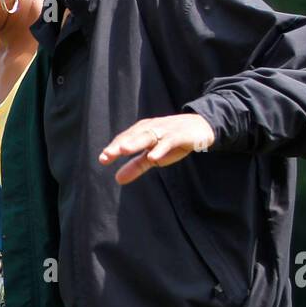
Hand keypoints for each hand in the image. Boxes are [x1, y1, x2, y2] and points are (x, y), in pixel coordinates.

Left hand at [98, 113, 215, 185]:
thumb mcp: (153, 155)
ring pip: (149, 135)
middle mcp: (153, 128)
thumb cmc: (174, 142)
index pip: (126, 139)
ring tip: (123, 150)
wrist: (202, 128)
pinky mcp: (181, 135)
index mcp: (143, 131)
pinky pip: (169, 141)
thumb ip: (136, 166)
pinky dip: (161, 148)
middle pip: (134, 136)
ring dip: (136, 142)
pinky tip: (153, 157)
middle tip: (107, 155)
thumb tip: (117, 179)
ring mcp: (167, 130)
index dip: (114, 148)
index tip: (103, 159)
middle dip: (120, 144)